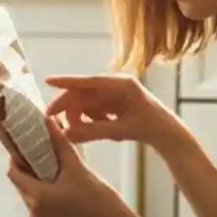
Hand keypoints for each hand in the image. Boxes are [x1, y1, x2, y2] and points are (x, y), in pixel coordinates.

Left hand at [7, 116, 139, 216]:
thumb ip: (59, 143)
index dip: (17, 158)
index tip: (26, 147)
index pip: (13, 173)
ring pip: (34, 199)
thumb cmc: (99, 200)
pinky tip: (66, 193)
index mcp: (37, 198)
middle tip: (45, 156)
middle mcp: (35, 214)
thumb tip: (48, 122)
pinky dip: (49, 201)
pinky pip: (44, 212)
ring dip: (41, 185)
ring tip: (59, 174)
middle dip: (31, 170)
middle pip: (23, 186)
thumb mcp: (78, 168)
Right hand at [45, 74, 179, 150]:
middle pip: (84, 92)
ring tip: (83, 132)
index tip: (48, 81)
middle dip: (68, 106)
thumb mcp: (121, 131)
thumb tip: (67, 135)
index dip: (67, 82)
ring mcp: (115, 93)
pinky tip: (100, 128)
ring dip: (81, 116)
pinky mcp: (114, 102)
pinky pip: (94, 108)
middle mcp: (117, 85)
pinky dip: (91, 119)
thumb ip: (93, 132)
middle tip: (52, 119)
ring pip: (87, 102)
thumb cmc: (151, 128)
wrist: (168, 134)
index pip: (90, 82)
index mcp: (123, 84)